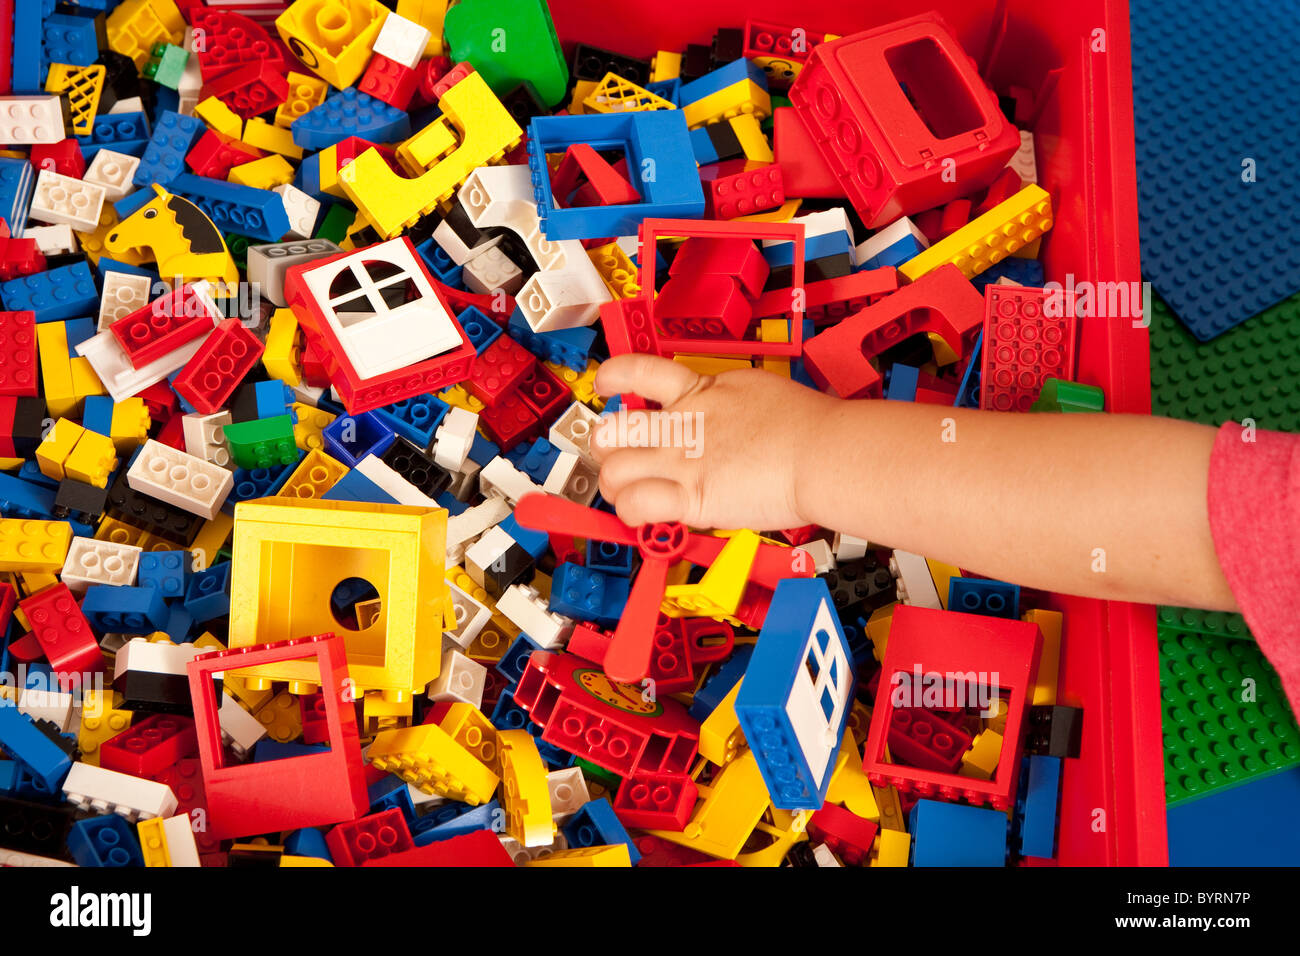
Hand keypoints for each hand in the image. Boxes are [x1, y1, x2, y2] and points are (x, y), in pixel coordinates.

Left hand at [591, 354, 838, 529]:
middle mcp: (681, 425)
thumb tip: (717, 407)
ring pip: (613, 472)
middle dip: (606, 447)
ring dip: (614, 486)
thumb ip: (723, 401)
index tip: (606, 384)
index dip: (612, 375)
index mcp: (698, 391)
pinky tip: (642, 514)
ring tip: (628, 492)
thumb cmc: (805, 426)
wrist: (821, 452)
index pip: (638, 371)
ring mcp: (682, 461)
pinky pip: (636, 505)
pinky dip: (630, 514)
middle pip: (612, 430)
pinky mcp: (691, 497)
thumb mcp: (754, 390)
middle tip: (618, 457)